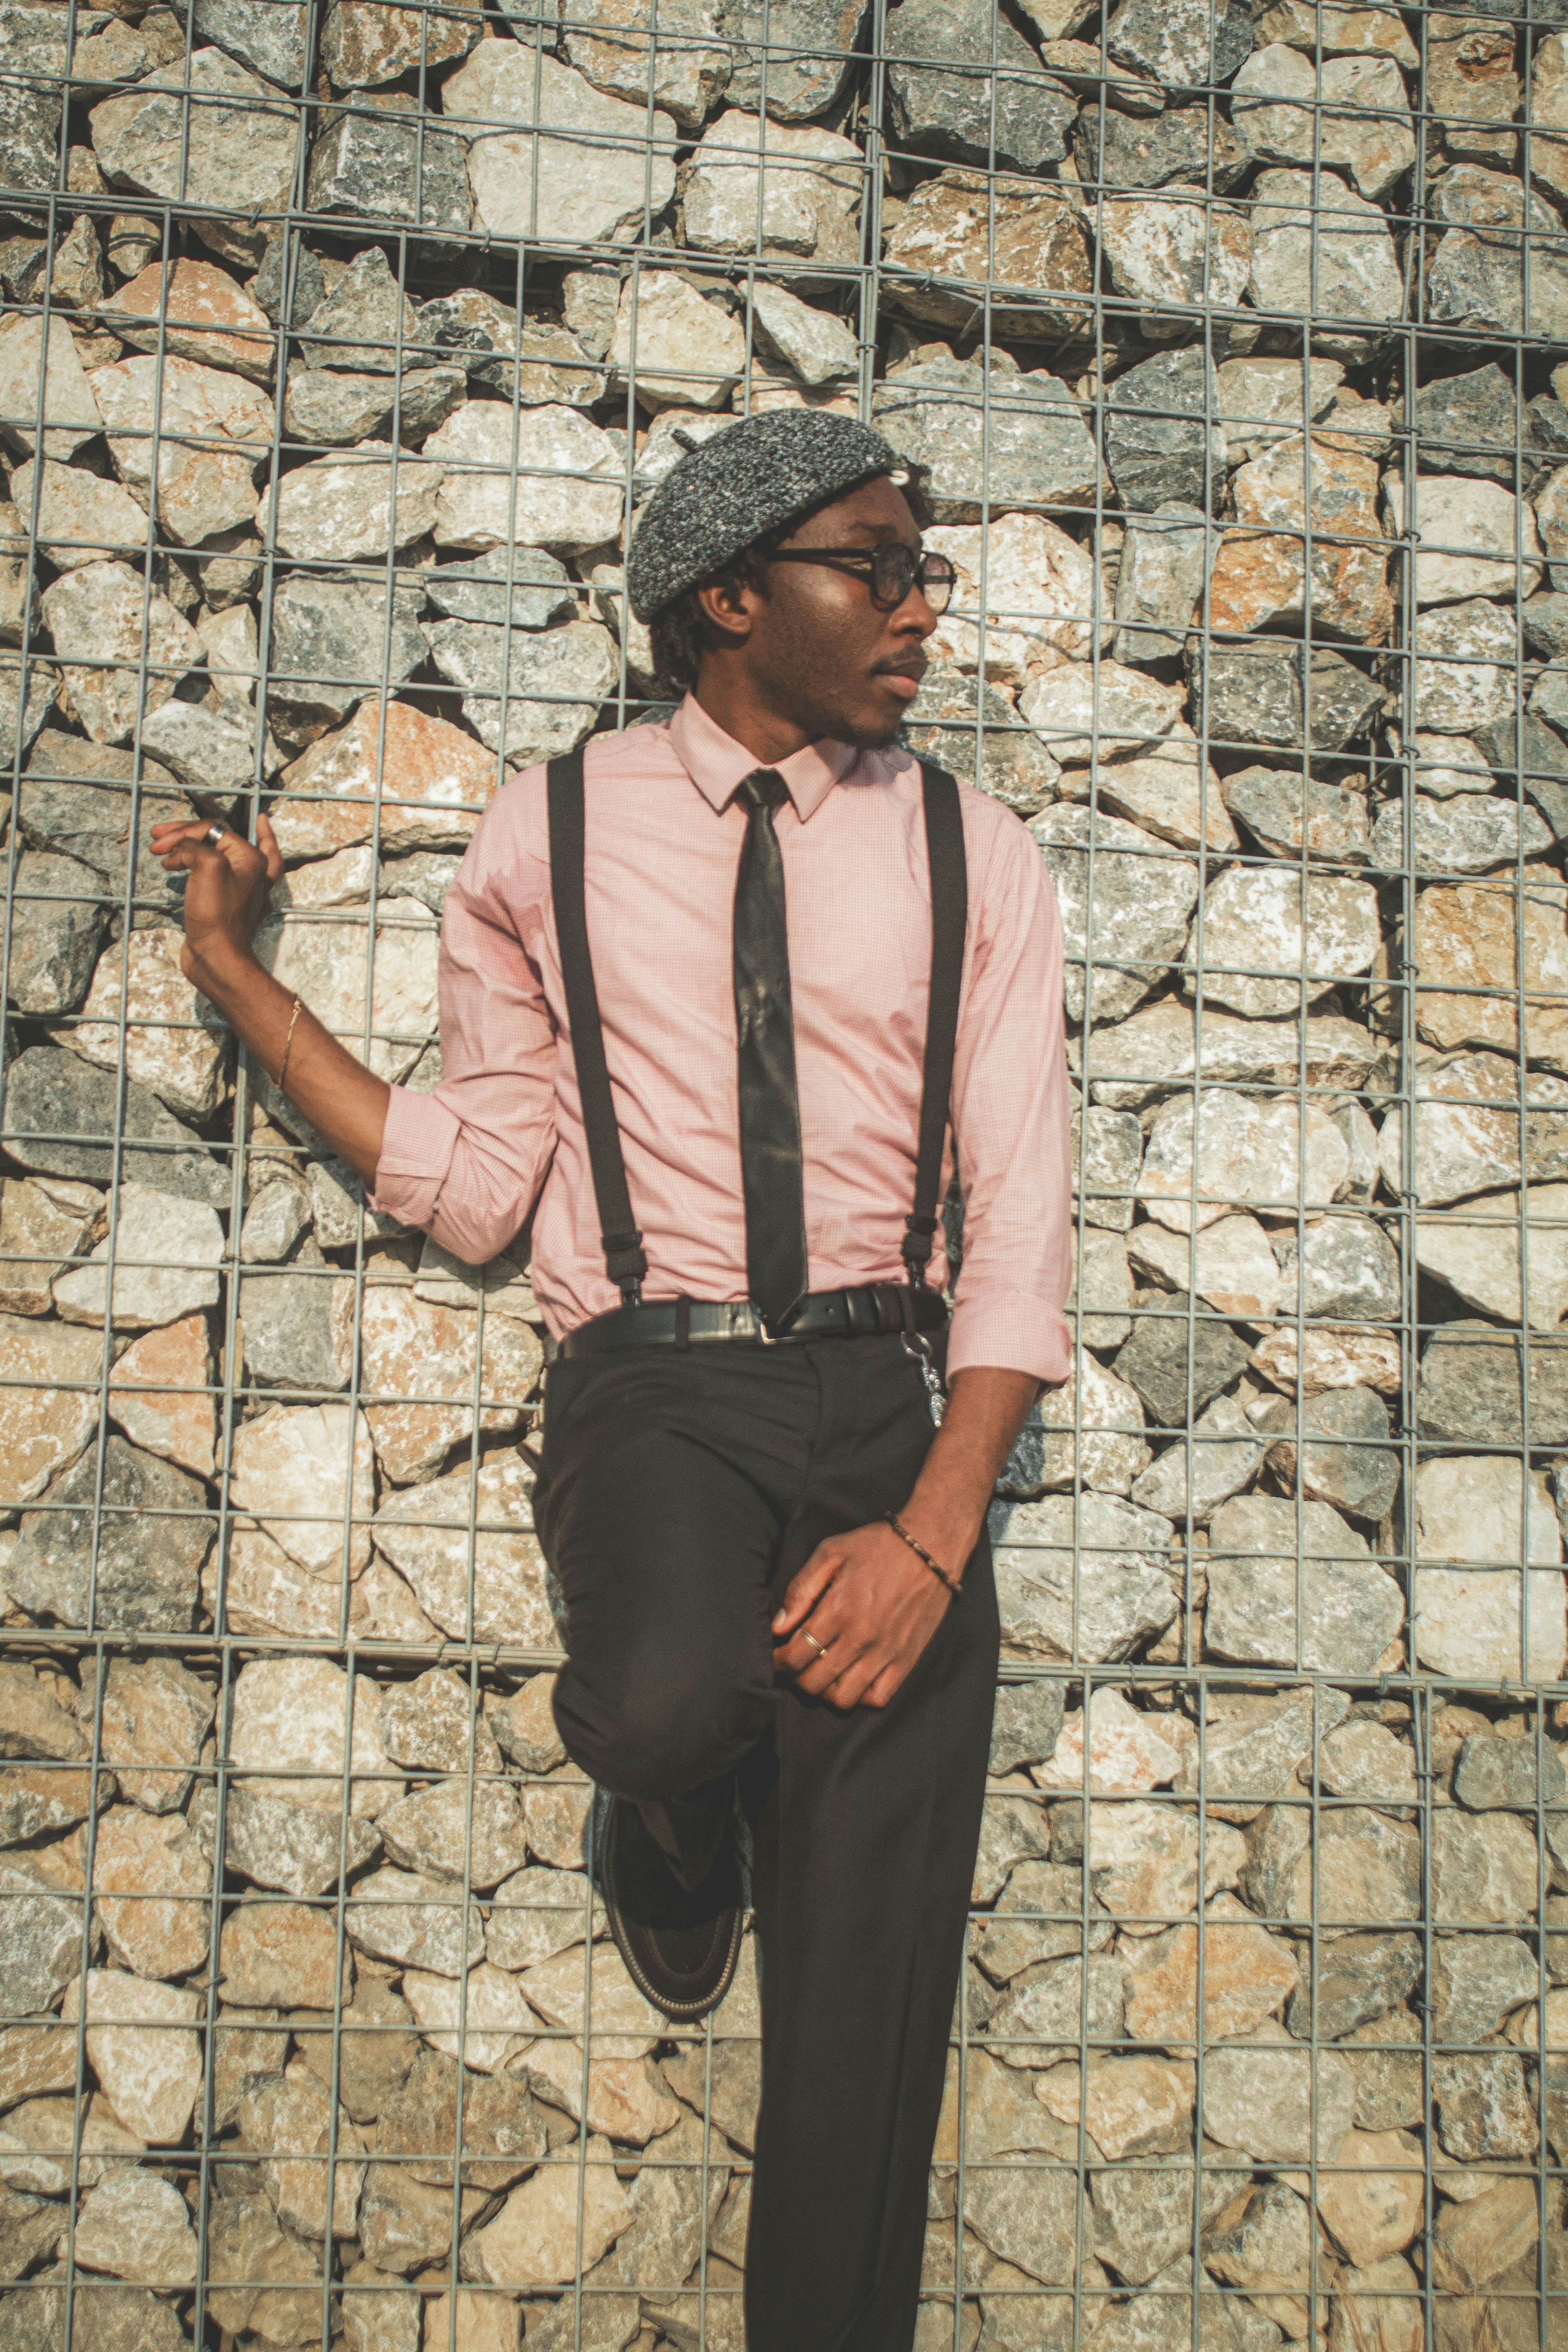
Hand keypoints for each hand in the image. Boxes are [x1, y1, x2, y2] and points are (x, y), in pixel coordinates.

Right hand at [150, 813, 281, 993]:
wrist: (216, 957)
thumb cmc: (216, 915)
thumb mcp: (207, 867)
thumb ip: (194, 846)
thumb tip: (180, 848)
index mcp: (252, 858)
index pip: (213, 830)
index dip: (183, 833)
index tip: (158, 843)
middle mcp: (251, 870)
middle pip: (215, 838)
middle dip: (185, 833)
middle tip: (157, 833)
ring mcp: (239, 888)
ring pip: (214, 855)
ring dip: (188, 847)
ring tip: (161, 850)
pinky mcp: (225, 904)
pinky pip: (215, 875)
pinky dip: (198, 864)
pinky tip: (192, 861)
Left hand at [771, 1519, 956, 1710]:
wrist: (931, 1546)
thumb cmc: (877, 1545)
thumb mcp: (830, 1552)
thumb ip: (800, 1590)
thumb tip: (779, 1626)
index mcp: (837, 1610)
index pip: (795, 1656)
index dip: (778, 1662)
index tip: (777, 1655)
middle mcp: (860, 1638)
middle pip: (814, 1682)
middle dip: (796, 1678)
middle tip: (796, 1664)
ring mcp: (885, 1652)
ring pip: (843, 1698)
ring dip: (825, 1692)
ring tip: (823, 1673)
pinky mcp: (907, 1659)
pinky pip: (878, 1698)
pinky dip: (860, 1697)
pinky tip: (852, 1679)